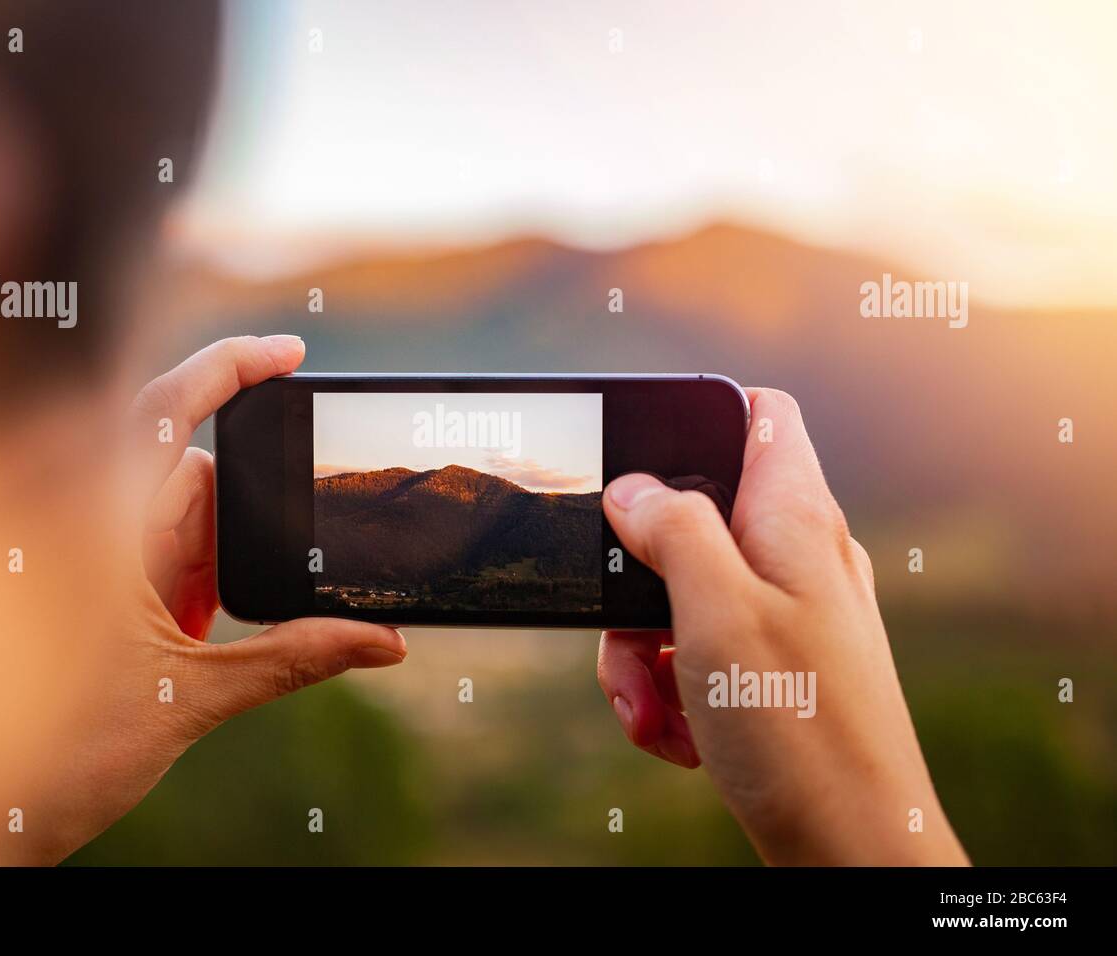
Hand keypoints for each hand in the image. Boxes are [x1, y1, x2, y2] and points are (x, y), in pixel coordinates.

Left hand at [23, 335, 406, 862]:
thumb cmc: (56, 756)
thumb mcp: (188, 699)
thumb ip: (291, 660)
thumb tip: (386, 643)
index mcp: (94, 528)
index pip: (165, 411)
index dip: (229, 367)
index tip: (291, 353)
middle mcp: (86, 528)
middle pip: (187, 481)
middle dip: (230, 533)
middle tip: (220, 608)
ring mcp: (82, 557)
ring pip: (171, 525)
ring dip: (203, 570)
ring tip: (187, 642)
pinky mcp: (84, 589)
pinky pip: (151, 559)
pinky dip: (183, 587)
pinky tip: (181, 640)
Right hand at [597, 388, 967, 864]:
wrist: (852, 850)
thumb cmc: (799, 731)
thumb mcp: (718, 613)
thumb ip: (674, 529)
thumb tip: (634, 486)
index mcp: (795, 518)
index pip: (758, 414)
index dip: (694, 417)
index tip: (635, 461)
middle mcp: (798, 556)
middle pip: (693, 519)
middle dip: (639, 579)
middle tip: (628, 633)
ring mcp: (790, 613)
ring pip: (686, 594)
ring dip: (646, 649)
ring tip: (653, 706)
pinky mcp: (776, 668)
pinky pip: (704, 650)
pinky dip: (675, 686)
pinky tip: (679, 733)